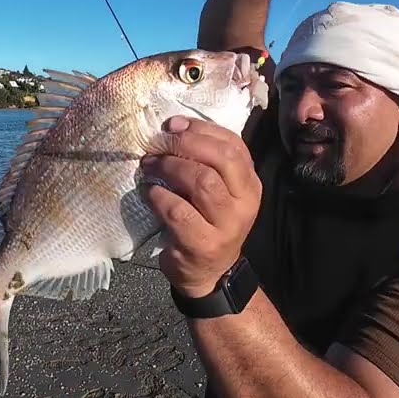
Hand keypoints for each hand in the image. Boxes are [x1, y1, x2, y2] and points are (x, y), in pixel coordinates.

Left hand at [139, 116, 262, 298]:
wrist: (209, 272)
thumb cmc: (206, 221)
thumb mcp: (217, 189)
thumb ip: (203, 160)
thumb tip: (173, 126)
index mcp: (249, 183)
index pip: (233, 145)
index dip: (201, 129)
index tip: (172, 125)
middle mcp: (245, 202)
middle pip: (220, 159)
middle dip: (185, 145)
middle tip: (158, 144)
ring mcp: (227, 225)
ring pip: (202, 182)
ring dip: (170, 168)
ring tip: (150, 165)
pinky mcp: (203, 244)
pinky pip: (178, 211)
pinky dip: (159, 196)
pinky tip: (149, 192)